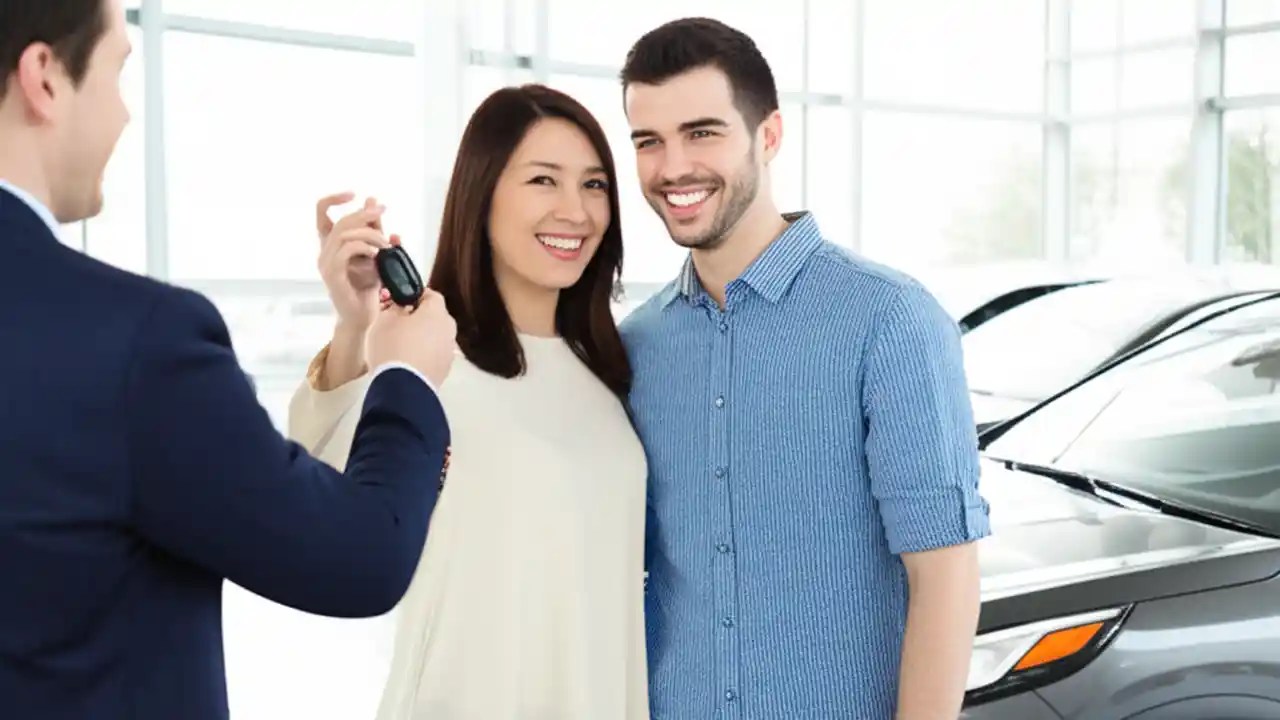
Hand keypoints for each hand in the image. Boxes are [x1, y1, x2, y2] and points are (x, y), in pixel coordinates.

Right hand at [315, 192, 393, 330]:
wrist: (364, 316)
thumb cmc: (368, 286)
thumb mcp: (374, 251)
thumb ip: (374, 229)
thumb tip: (374, 201)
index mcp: (331, 244)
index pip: (320, 212)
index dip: (333, 199)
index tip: (354, 194)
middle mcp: (324, 252)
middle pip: (340, 222)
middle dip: (364, 214)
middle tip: (383, 211)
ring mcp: (326, 264)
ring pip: (344, 234)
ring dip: (370, 234)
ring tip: (385, 244)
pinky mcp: (333, 275)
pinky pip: (346, 251)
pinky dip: (365, 247)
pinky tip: (378, 254)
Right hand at [365, 288, 456, 388]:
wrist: (402, 387)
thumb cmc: (392, 347)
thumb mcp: (384, 319)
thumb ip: (395, 306)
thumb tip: (401, 305)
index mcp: (438, 312)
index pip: (430, 294)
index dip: (413, 295)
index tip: (398, 301)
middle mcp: (449, 330)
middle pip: (434, 316)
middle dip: (417, 317)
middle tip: (396, 322)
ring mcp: (449, 352)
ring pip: (435, 337)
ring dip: (421, 337)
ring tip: (399, 344)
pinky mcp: (444, 370)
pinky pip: (433, 355)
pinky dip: (423, 354)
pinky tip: (406, 360)